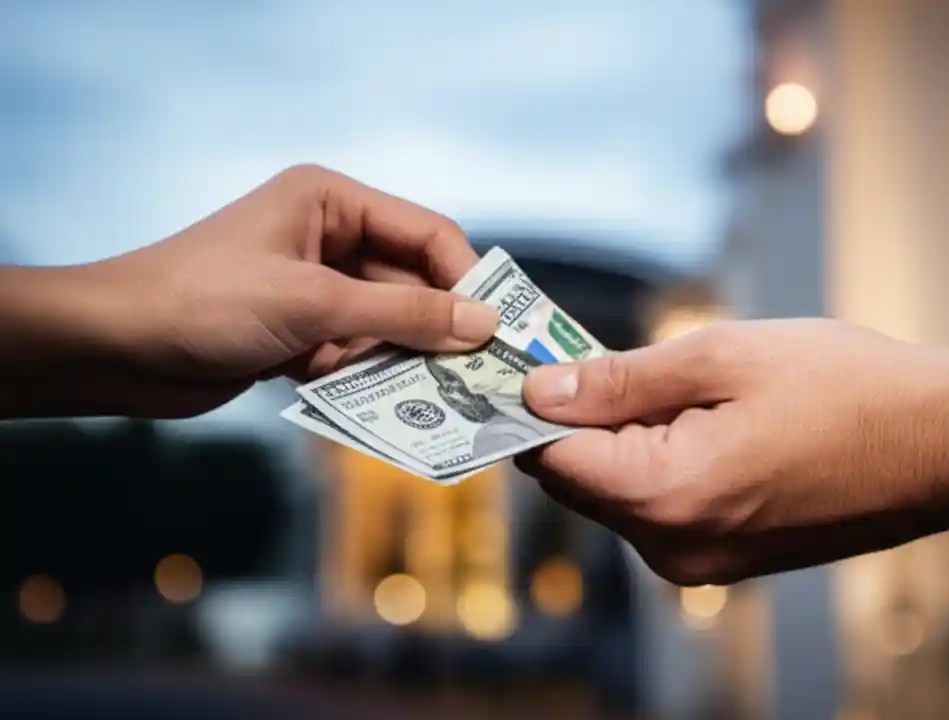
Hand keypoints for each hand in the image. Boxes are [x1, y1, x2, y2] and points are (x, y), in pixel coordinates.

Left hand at [0, 164, 497, 417]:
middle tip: (482, 377)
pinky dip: (368, 378)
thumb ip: (405, 316)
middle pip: (413, 284)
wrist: (114, 348)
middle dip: (439, 330)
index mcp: (332, 201)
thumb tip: (483, 325)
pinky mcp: (300, 332)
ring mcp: (314, 287)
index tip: (501, 331)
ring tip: (437, 398)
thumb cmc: (207, 302)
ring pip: (388, 325)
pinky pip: (358, 353)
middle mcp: (329, 237)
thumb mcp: (316, 305)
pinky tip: (381, 404)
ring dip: (403, 361)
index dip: (468, 279)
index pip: (428, 234)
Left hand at [518, 319, 948, 585]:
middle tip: (602, 358)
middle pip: (578, 484)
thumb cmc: (844, 388)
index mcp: (667, 495)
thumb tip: (542, 391)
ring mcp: (702, 563)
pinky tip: (697, 422)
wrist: (937, 444)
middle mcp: (674, 547)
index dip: (532, 407)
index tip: (533, 361)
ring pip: (617, 497)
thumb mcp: (722, 357)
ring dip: (619, 443)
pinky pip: (659, 513)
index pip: (551, 459)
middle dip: (576, 422)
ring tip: (669, 385)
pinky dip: (655, 467)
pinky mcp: (725, 559)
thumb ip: (621, 380)